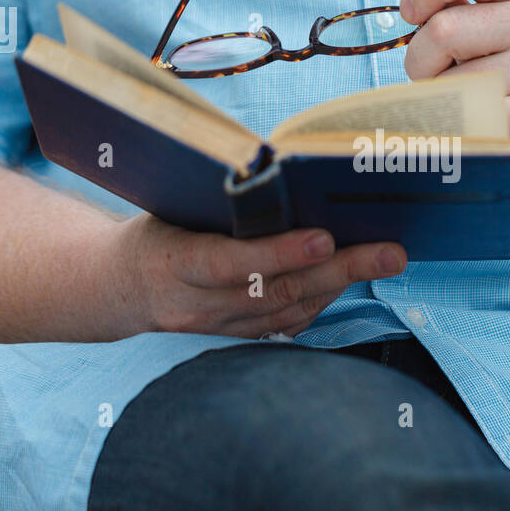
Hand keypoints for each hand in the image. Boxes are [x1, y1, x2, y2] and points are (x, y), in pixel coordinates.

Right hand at [111, 215, 405, 337]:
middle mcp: (198, 306)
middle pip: (276, 290)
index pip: (230, 263)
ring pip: (289, 309)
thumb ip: (221, 201)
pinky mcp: (236, 338)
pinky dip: (323, 298)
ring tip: (385, 258)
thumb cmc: (156, 231)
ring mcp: (218, 328)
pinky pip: (287, 322)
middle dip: (339, 270)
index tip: (324, 238)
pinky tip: (350, 275)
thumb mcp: (173, 208)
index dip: (278, 254)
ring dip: (341, 284)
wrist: (119, 287)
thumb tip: (285, 172)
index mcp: (174, 264)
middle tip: (390, 253)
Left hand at [399, 0, 509, 196]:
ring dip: (441, 104)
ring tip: (466, 111)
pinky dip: (455, 132)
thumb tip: (412, 20)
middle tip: (434, 81)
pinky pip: (469, 121)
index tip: (414, 13)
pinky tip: (474, 133)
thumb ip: (478, 17)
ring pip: (450, 84)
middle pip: (444, 31)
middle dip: (420, 62)